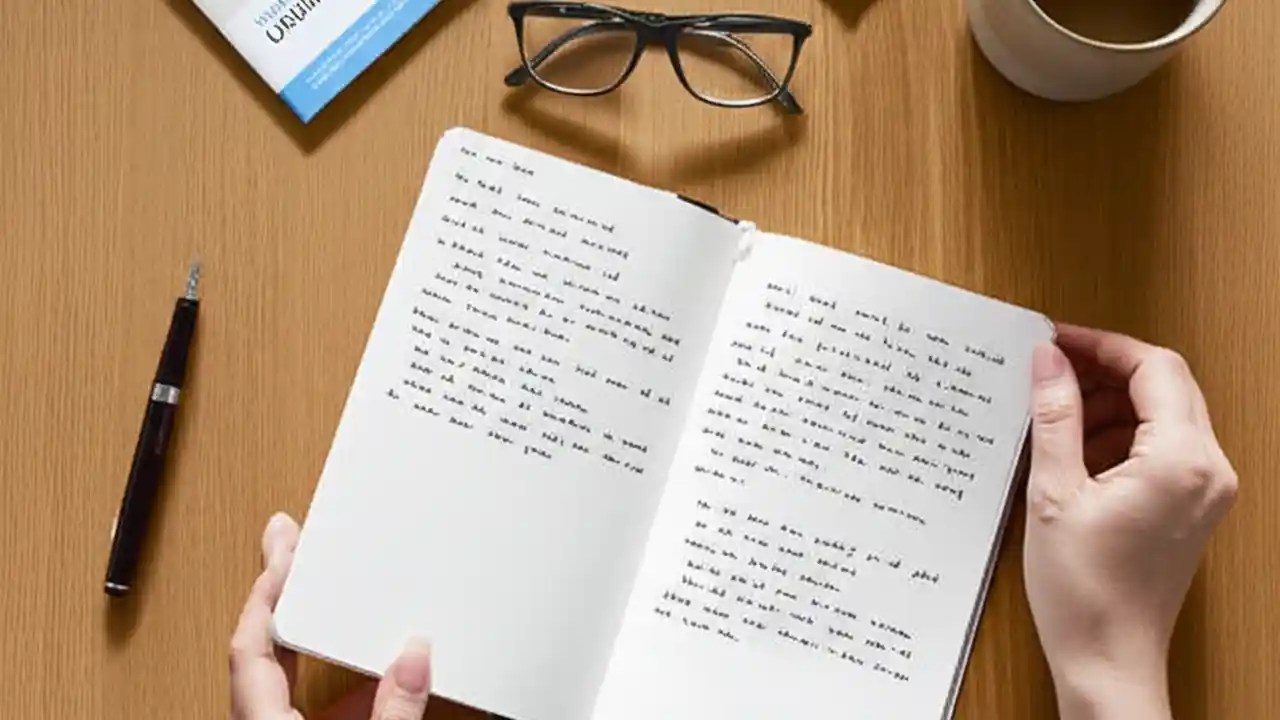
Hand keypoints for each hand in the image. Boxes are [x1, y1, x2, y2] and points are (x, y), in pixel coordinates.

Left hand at [230, 513, 433, 719]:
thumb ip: (394, 710)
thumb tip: (415, 658)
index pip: (251, 644)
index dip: (268, 591)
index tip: (284, 548)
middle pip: (261, 647)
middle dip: (283, 594)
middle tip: (292, 546)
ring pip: (281, 676)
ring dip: (311, 638)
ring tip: (338, 598)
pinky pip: (303, 704)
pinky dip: (336, 683)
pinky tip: (374, 677)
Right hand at [1024, 325, 1236, 719]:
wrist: (1108, 658)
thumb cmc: (1082, 589)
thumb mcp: (1053, 491)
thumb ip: (1054, 415)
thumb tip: (1047, 359)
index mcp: (1180, 460)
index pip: (1153, 367)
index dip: (1102, 345)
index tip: (1055, 341)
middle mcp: (1208, 469)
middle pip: (1166, 385)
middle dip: (1106, 370)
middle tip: (1050, 370)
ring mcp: (1207, 490)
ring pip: (1165, 414)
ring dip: (1112, 403)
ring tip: (1055, 416)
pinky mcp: (1193, 506)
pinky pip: (1164, 447)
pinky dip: (1122, 435)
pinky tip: (1076, 451)